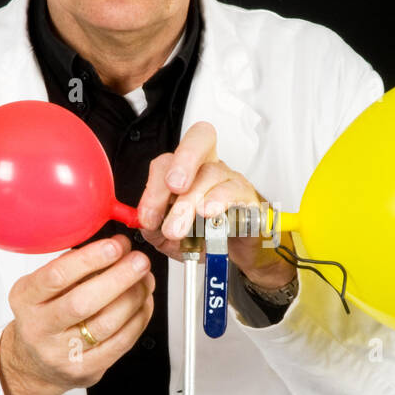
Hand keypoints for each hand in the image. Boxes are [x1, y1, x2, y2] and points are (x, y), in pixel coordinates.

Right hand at [0, 234, 154, 394]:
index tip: (115, 246)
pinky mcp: (84, 370)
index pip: (56, 276)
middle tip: (139, 261)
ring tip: (145, 279)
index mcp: (25, 299)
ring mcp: (62, 353)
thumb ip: (72, 267)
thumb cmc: (43, 316)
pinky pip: (120, 343)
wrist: (34, 364)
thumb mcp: (41, 288)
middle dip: (118, 278)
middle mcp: (39, 328)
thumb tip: (115, 247)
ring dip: (134, 297)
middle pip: (83, 302)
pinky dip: (138, 319)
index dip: (90, 259)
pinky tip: (143, 302)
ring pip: (106, 324)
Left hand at [136, 121, 296, 288]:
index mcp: (186, 173)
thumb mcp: (167, 235)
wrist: (231, 256)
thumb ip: (153, 226)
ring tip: (179, 227)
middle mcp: (209, 167)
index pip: (168, 160)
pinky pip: (235, 190)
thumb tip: (146, 219)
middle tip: (173, 187)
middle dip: (184, 160)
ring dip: (191, 201)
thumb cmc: (201, 238)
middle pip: (200, 138)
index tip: (148, 216)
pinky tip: (208, 212)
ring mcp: (231, 179)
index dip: (154, 185)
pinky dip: (219, 199)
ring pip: (212, 173)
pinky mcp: (248, 198)